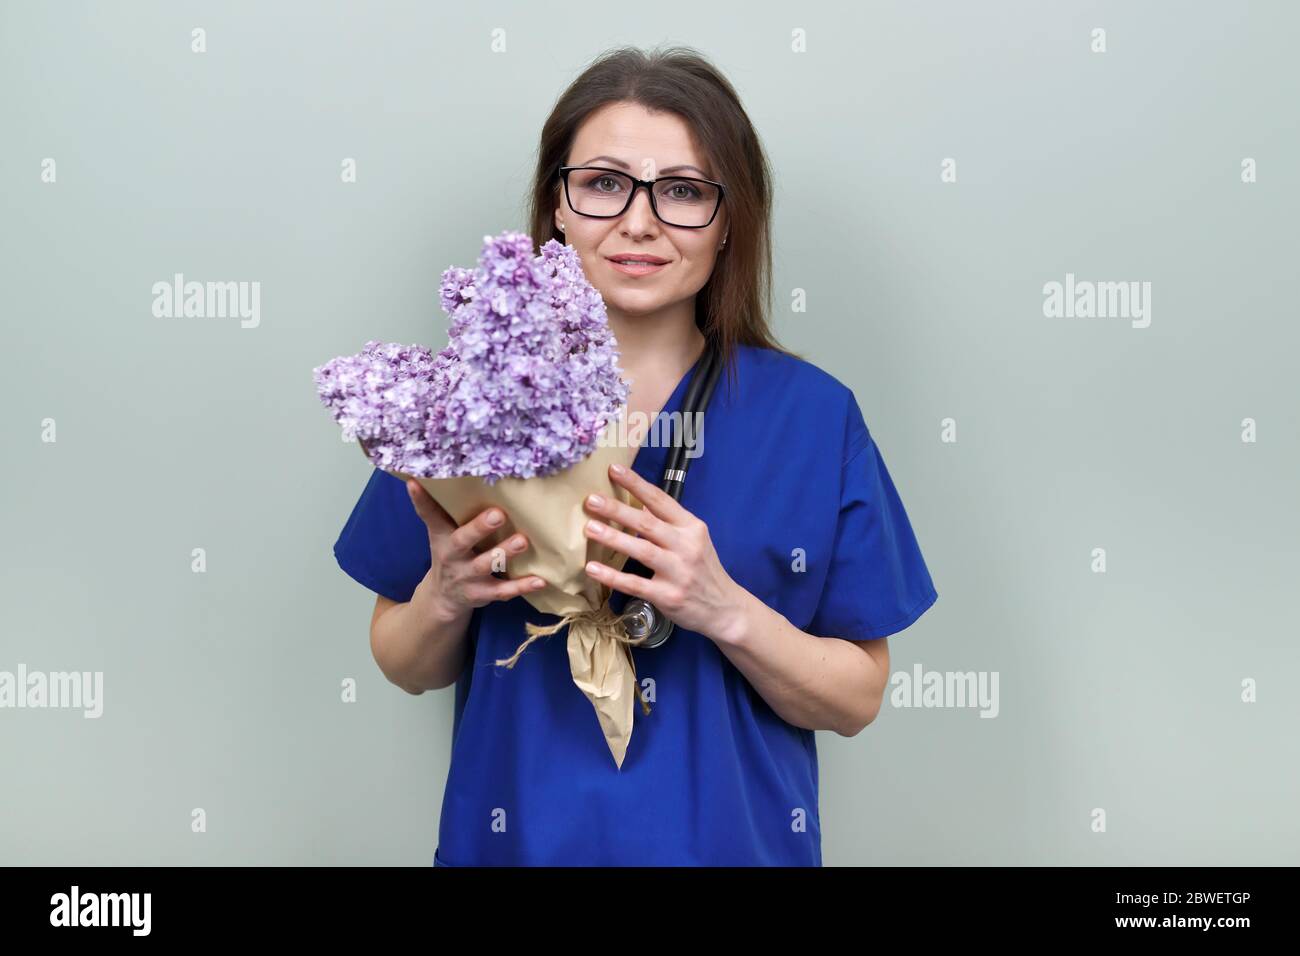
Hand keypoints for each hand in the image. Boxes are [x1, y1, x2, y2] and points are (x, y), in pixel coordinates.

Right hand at [404, 479, 546, 615]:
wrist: (442, 598)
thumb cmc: (451, 554)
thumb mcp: (442, 533)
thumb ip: (443, 509)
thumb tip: (434, 473)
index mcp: (443, 536)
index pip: (430, 515)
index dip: (421, 500)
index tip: (415, 482)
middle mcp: (452, 556)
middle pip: (463, 541)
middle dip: (479, 528)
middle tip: (498, 514)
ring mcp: (467, 576)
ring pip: (485, 565)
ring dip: (504, 553)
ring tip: (522, 541)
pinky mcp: (483, 594)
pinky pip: (503, 591)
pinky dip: (522, 586)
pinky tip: (540, 580)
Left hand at [582, 463, 743, 640]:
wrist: (724, 608)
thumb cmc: (703, 569)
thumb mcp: (694, 540)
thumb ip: (669, 523)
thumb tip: (639, 502)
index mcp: (691, 528)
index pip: (660, 500)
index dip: (636, 484)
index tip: (614, 469)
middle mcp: (686, 546)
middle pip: (648, 523)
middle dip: (618, 510)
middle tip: (591, 500)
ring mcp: (678, 572)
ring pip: (642, 550)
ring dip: (614, 538)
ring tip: (590, 528)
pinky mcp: (668, 596)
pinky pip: (635, 584)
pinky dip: (613, 577)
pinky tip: (593, 569)